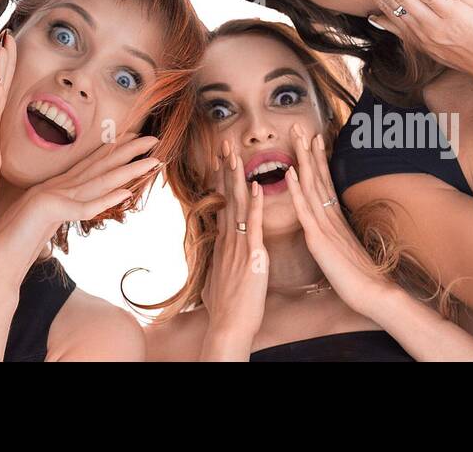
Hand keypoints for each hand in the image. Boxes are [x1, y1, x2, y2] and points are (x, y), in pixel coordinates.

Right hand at [0, 134, 160, 281]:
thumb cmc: (13, 246)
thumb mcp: (42, 225)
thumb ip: (57, 212)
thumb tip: (71, 208)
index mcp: (55, 188)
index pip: (90, 166)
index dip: (113, 152)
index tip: (134, 139)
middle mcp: (55, 187)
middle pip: (98, 166)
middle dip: (127, 152)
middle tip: (154, 138)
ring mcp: (52, 196)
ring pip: (97, 180)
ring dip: (126, 169)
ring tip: (152, 160)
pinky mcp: (48, 210)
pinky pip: (83, 206)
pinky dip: (105, 198)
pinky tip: (126, 192)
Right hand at [199, 139, 266, 352]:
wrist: (229, 326)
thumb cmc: (227, 308)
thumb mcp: (218, 281)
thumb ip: (219, 268)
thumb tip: (213, 267)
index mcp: (223, 244)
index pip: (222, 204)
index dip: (221, 181)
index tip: (220, 160)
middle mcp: (228, 240)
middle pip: (226, 197)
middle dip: (226, 170)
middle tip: (225, 145)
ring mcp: (239, 246)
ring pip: (239, 205)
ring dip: (238, 178)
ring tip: (236, 154)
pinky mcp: (252, 256)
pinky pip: (255, 225)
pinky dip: (257, 204)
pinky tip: (259, 186)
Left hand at [283, 125, 389, 312]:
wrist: (373, 293)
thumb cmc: (358, 275)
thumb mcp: (344, 247)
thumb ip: (335, 232)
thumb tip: (330, 224)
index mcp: (336, 217)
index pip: (324, 180)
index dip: (318, 158)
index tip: (313, 137)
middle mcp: (331, 215)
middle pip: (317, 175)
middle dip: (308, 149)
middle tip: (298, 125)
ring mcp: (325, 225)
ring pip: (311, 185)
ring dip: (302, 158)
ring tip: (294, 136)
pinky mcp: (319, 239)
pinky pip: (305, 210)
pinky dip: (296, 189)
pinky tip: (289, 172)